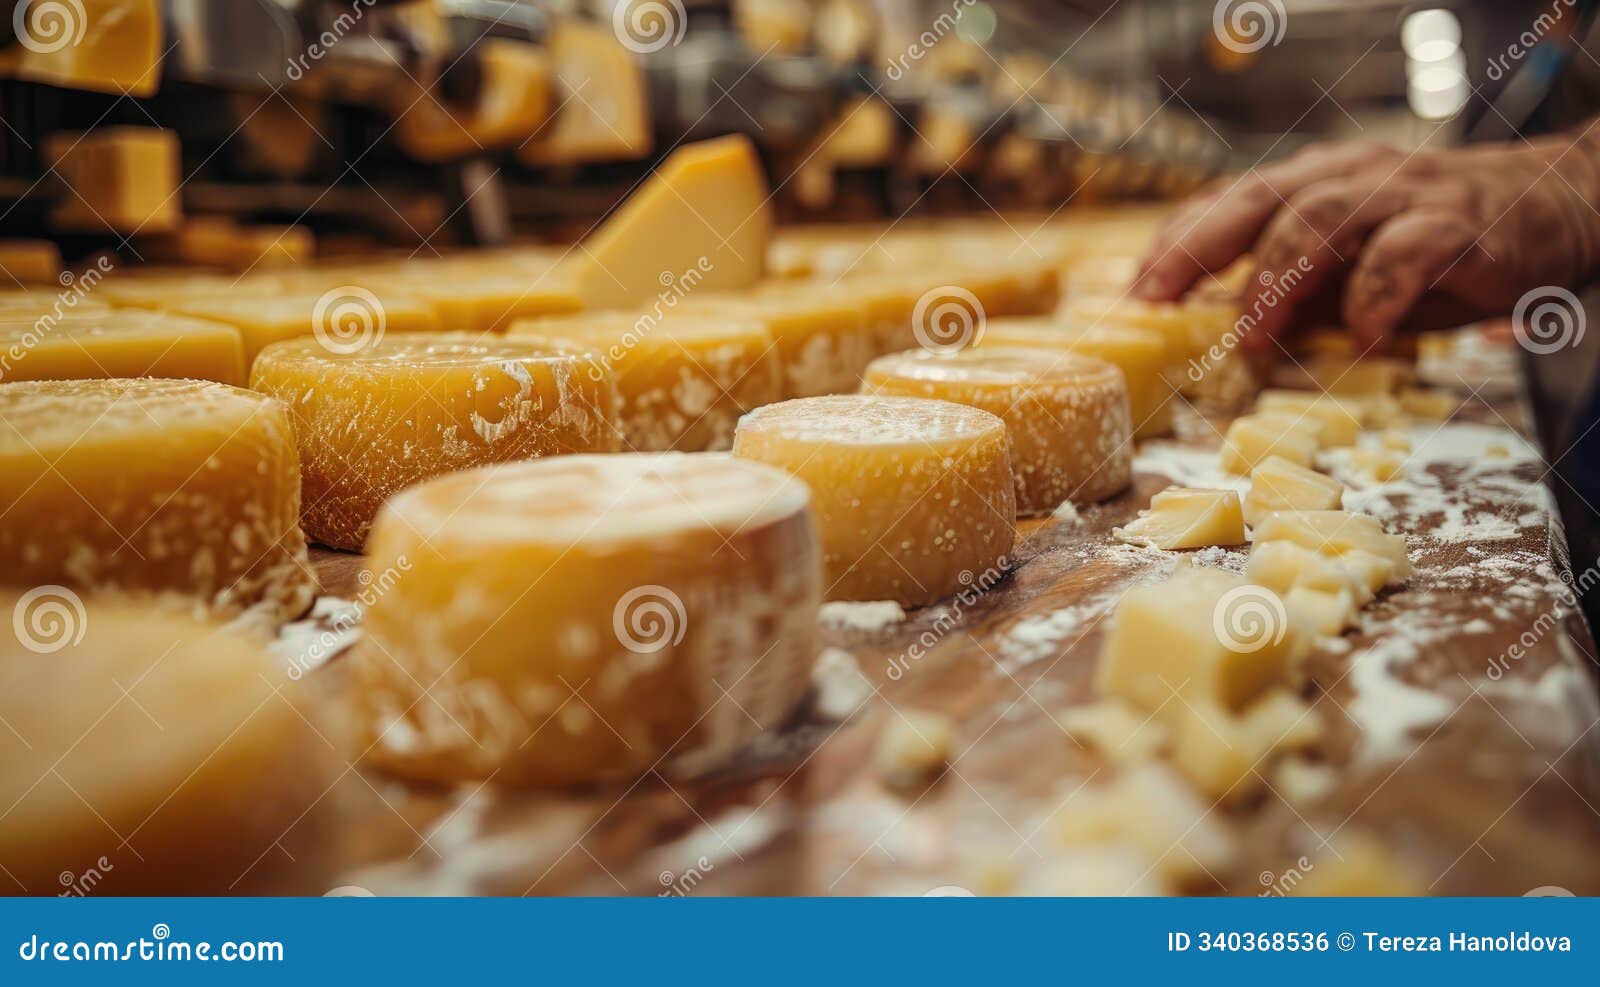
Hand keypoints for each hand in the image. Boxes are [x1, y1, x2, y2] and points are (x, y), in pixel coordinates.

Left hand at [1130, 128, 1599, 353]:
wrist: (1558, 207)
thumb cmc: (1442, 248)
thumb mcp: (1354, 274)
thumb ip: (1297, 296)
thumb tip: (1226, 340)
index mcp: (1314, 185)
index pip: (1229, 204)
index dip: (1178, 245)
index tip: (1137, 294)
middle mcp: (1349, 179)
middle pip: (1259, 201)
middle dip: (1199, 251)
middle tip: (1160, 305)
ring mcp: (1403, 196)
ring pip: (1319, 219)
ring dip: (1275, 282)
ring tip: (1253, 339)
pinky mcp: (1458, 225)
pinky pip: (1404, 253)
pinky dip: (1373, 296)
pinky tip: (1357, 337)